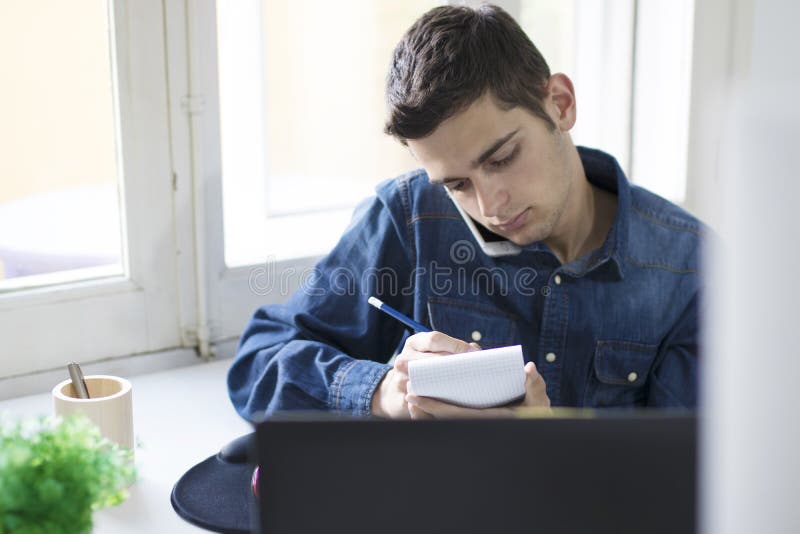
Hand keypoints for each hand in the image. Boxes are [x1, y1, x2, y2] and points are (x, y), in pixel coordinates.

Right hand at [370, 331, 479, 418]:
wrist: (399, 387)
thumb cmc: (425, 366)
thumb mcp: (434, 351)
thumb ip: (454, 348)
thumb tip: (475, 350)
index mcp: (414, 343)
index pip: (435, 339)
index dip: (455, 345)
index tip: (472, 353)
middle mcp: (403, 359)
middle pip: (431, 360)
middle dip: (454, 365)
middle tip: (472, 370)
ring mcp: (400, 379)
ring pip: (426, 381)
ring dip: (446, 384)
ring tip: (463, 385)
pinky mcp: (402, 399)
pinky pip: (421, 400)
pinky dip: (437, 401)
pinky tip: (450, 399)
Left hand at [406, 361, 550, 418]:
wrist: (535, 427)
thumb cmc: (535, 412)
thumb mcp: (538, 401)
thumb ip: (535, 386)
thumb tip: (529, 369)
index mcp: (489, 421)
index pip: (454, 416)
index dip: (432, 407)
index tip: (413, 397)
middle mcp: (477, 428)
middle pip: (442, 421)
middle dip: (422, 408)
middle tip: (406, 393)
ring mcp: (472, 429)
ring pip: (440, 425)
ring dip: (423, 414)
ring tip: (409, 397)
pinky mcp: (469, 427)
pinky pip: (445, 425)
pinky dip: (430, 417)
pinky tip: (419, 406)